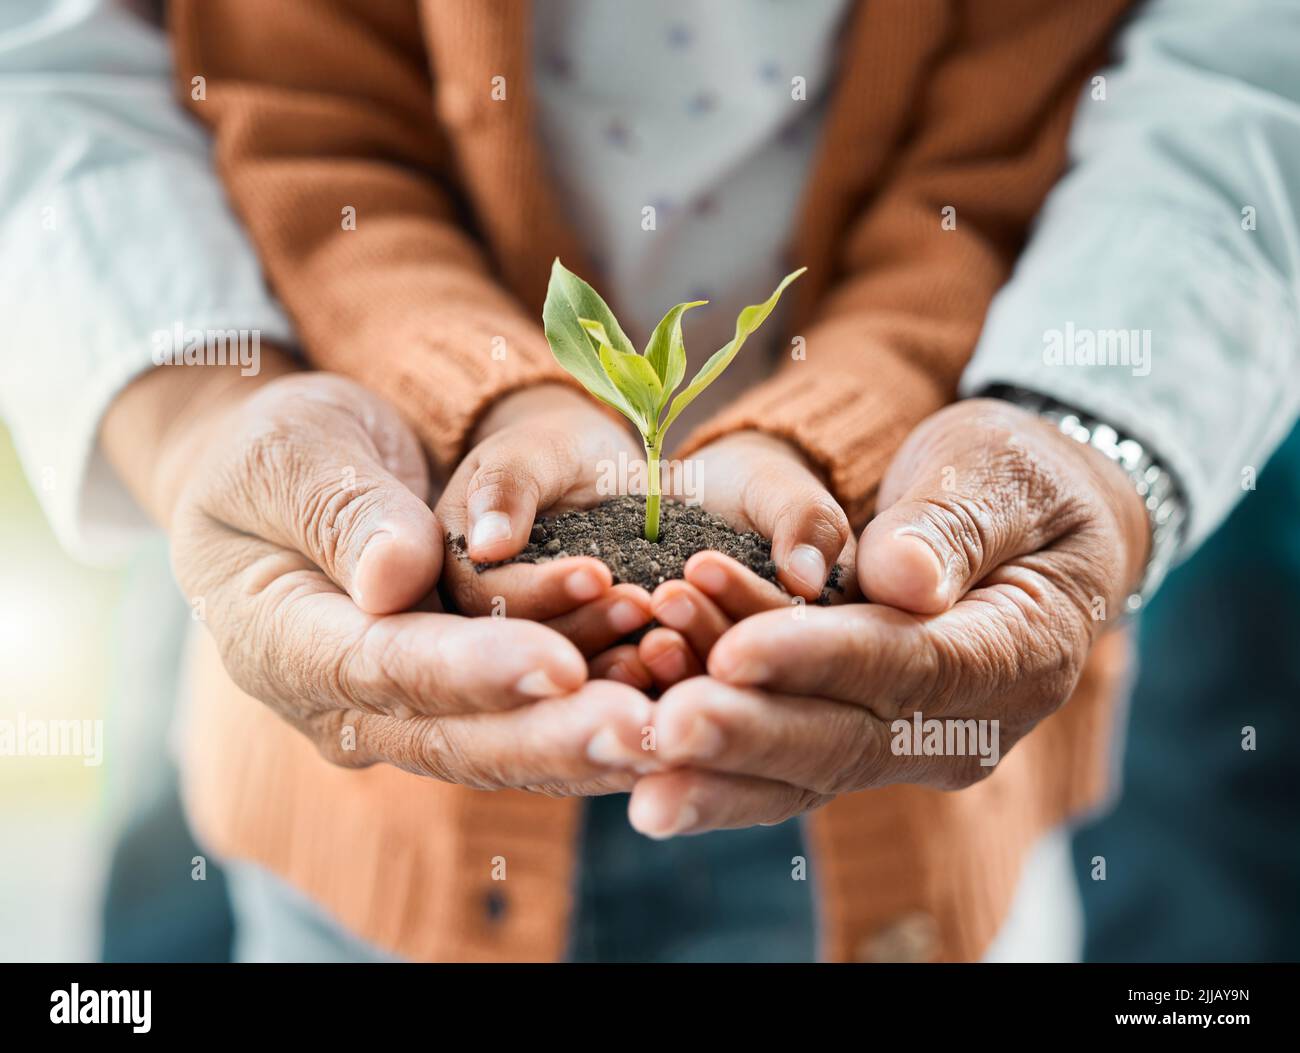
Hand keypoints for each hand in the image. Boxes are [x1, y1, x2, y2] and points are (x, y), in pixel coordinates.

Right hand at [106, 358, 658, 793]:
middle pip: (452, 735)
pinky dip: (588, 716)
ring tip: (672, 714)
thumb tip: (396, 577)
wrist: (287, 481)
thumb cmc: (274, 450)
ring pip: (497, 746)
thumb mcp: (288, 453)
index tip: (560, 667)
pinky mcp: (446, 702)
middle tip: (644, 730)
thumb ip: (338, 511)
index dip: (474, 671)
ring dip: (586, 735)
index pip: (384, 667)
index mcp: (282, 642)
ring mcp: (395, 714)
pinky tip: (659, 699)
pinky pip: (520, 723)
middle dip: (552, 735)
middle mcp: (339, 703)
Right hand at [434, 383, 653, 657]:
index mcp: (456, 567)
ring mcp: (526, 645)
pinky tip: (670, 659)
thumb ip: (507, 487)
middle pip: (524, 645)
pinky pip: (596, 677)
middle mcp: (481, 619)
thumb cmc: (556, 451)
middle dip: (584, 628)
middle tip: (640, 604)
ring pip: (561, 673)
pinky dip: (632, 671)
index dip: (542, 591)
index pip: (487, 595)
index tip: (598, 573)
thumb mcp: (533, 451)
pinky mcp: (572, 657)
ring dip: (612, 660)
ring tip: (662, 630)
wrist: (593, 475)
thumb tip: (487, 545)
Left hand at [626, 398, 1148, 835]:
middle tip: (658, 731)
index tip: (731, 653)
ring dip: (716, 764)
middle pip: (849, 742)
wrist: (1034, 526)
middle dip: (747, 736)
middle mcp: (970, 724)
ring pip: (808, 770)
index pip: (908, 666)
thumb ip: (955, 525)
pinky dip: (719, 753)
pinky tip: (645, 740)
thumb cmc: (1019, 481)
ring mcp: (916, 743)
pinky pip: (788, 758)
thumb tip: (903, 580)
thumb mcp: (1000, 474)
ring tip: (630, 743)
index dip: (816, 660)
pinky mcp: (867, 739)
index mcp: (1018, 654)